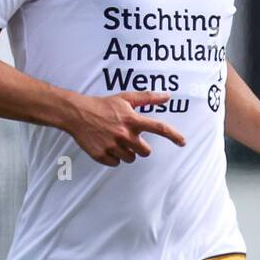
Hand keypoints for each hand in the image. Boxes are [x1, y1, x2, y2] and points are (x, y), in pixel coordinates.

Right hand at [63, 91, 185, 166]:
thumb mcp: (125, 98)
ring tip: (115, 140)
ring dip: (126, 152)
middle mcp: (124, 134)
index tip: (183, 142)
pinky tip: (106, 145)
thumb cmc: (103, 105)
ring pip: (130, 159)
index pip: (159, 128)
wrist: (76, 113)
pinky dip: (113, 157)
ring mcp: (113, 146)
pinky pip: (116, 163)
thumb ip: (147, 98)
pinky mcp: (102, 155)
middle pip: (145, 152)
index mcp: (132, 120)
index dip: (173, 135)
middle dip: (140, 147)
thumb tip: (167, 96)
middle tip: (129, 138)